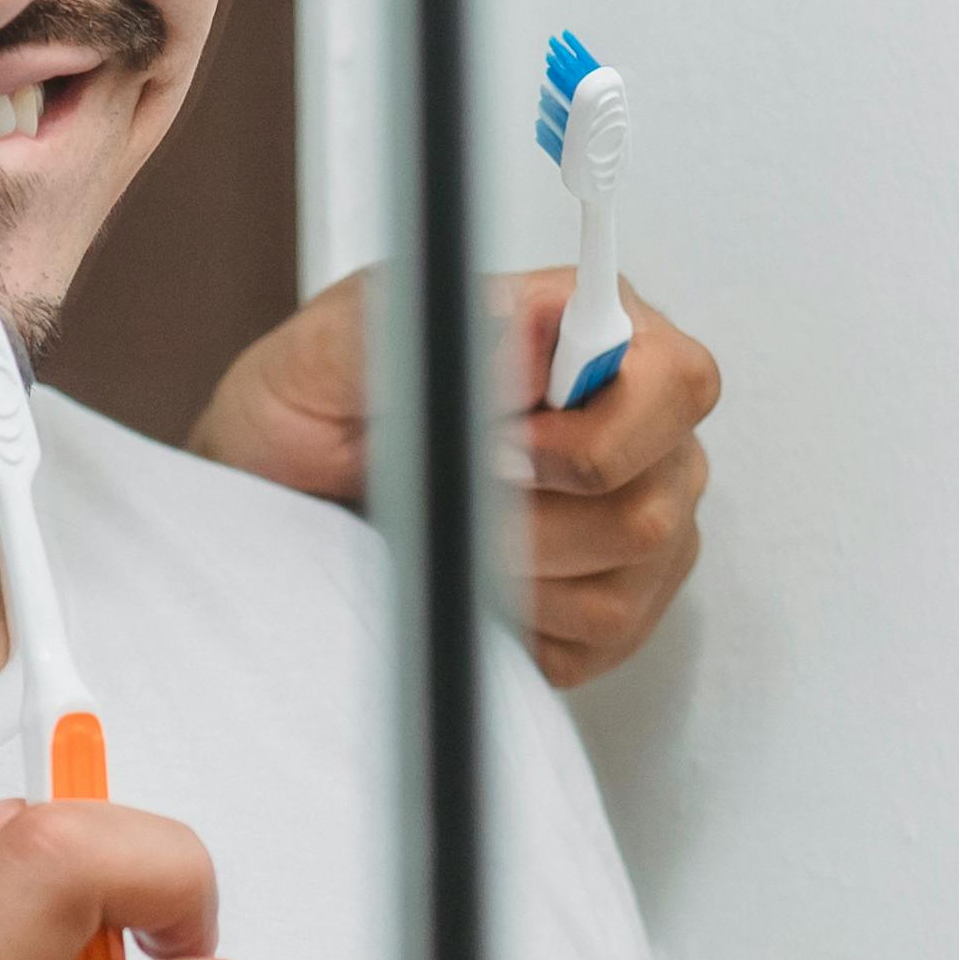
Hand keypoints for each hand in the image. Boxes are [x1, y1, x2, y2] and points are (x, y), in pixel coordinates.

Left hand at [190, 269, 723, 689]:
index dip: (587, 437)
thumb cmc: (317, 400)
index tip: (498, 449)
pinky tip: (478, 579)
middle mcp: (643, 420)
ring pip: (628, 572)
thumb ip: (441, 329)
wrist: (281, 482)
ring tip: (453, 528)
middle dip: (537, 518)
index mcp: (598, 329)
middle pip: (654, 501)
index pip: (677, 381)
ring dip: (522, 567)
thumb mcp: (338, 346)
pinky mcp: (622, 590)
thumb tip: (528, 327)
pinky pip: (607, 632)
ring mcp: (644, 507)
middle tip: (458, 494)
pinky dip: (529, 619)